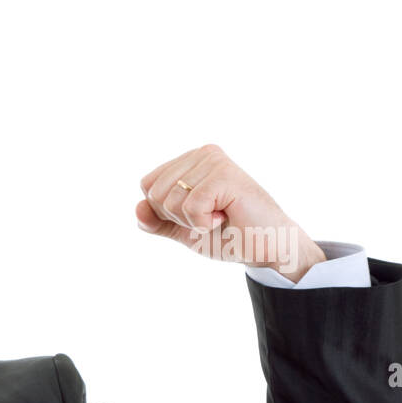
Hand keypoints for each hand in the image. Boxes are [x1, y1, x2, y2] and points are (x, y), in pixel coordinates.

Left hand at [135, 144, 325, 280]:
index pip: (147, 185)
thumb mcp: (181, 229)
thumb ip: (155, 220)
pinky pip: (189, 206)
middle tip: (209, 216)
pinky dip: (203, 222)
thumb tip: (137, 208)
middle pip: (154, 192)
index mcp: (189, 161)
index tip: (195, 214)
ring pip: (169, 199)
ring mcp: (214, 161)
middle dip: (176, 217)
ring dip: (191, 221)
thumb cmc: (227, 236)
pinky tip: (225, 216)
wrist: (264, 249)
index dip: (163, 211)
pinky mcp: (224, 174)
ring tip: (219, 215)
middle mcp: (202, 154)